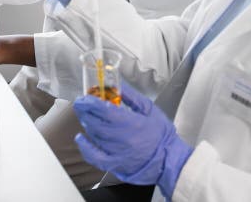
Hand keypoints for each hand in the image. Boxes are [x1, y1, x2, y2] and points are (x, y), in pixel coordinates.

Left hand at [73, 84, 192, 197]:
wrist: (169, 160)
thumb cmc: (162, 135)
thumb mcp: (150, 110)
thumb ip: (132, 97)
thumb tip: (117, 86)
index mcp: (132, 123)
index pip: (104, 111)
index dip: (91, 103)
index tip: (84, 97)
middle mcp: (122, 139)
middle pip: (96, 123)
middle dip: (85, 111)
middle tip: (81, 103)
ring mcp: (117, 153)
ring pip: (95, 136)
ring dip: (87, 124)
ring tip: (85, 115)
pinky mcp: (115, 164)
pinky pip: (94, 157)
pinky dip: (85, 147)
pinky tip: (81, 138)